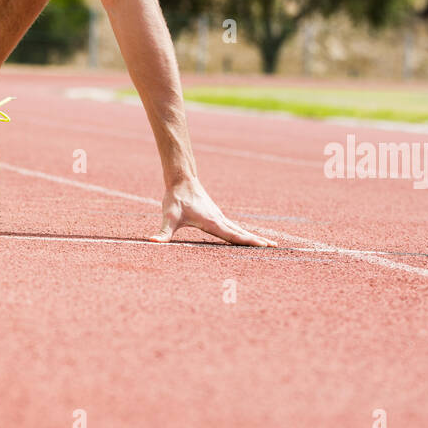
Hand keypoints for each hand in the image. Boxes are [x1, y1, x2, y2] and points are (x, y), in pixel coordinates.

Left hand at [149, 176, 275, 247]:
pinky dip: (242, 233)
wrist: (181, 180)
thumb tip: (152, 242)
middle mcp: (220, 220)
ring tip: (267, 243)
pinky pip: (232, 227)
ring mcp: (219, 217)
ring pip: (239, 230)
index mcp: (212, 222)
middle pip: (241, 233)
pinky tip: (245, 237)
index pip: (234, 235)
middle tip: (274, 247)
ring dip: (252, 237)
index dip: (249, 241)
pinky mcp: (216, 216)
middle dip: (257, 241)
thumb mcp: (168, 217)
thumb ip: (162, 233)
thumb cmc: (175, 199)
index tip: (264, 245)